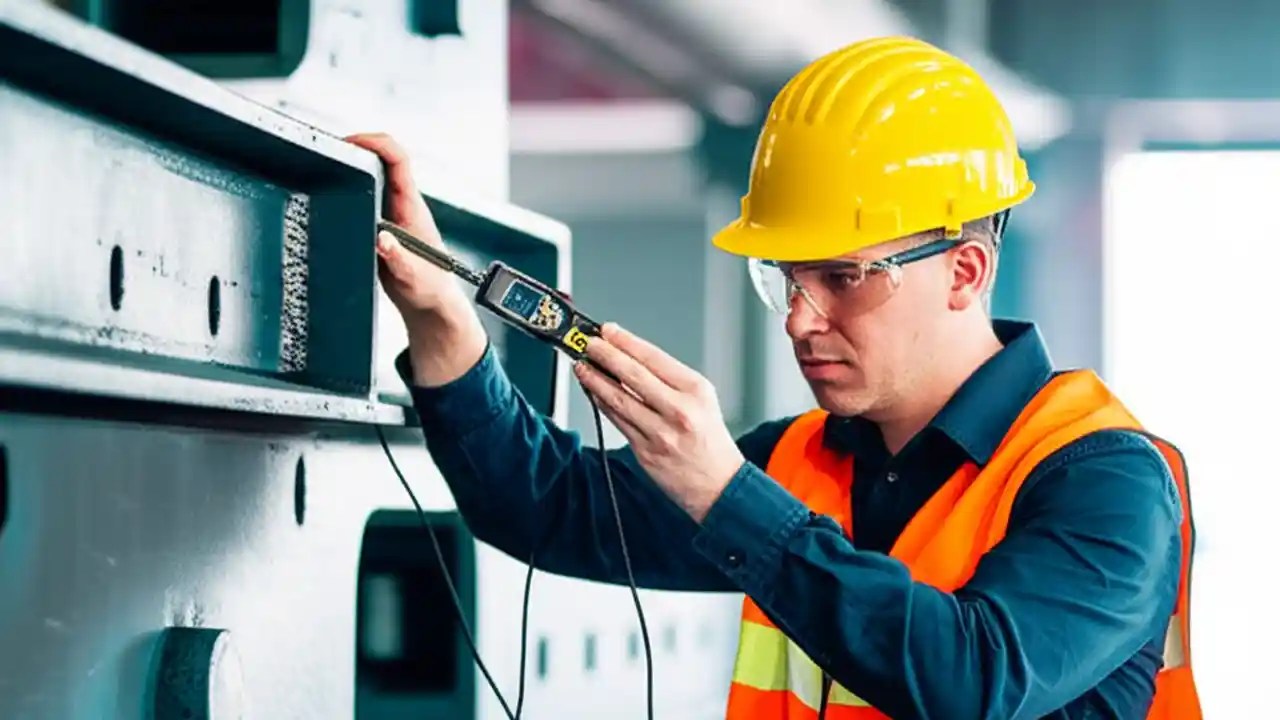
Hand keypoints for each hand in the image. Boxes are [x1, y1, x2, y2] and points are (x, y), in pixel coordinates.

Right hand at [344, 132, 469, 321]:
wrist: (430, 303)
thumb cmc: (429, 288)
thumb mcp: (413, 277)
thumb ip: (399, 259)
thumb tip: (382, 239)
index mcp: (412, 207)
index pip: (399, 160)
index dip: (376, 143)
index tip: (351, 141)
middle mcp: (401, 203)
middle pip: (381, 160)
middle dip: (356, 148)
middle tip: (326, 150)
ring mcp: (390, 213)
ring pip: (371, 177)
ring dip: (350, 167)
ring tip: (322, 165)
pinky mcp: (379, 224)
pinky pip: (363, 197)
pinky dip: (346, 189)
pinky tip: (328, 194)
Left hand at [575, 324, 744, 521]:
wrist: (719, 485)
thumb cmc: (710, 441)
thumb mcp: (702, 400)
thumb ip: (669, 380)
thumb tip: (630, 358)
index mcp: (695, 390)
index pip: (653, 357)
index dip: (626, 341)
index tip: (609, 331)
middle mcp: (679, 410)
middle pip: (632, 375)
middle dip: (605, 354)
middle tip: (589, 342)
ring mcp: (660, 433)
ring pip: (618, 399)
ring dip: (595, 379)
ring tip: (582, 365)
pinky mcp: (645, 452)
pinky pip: (617, 421)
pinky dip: (601, 403)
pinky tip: (593, 392)